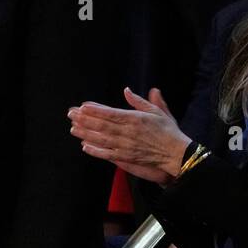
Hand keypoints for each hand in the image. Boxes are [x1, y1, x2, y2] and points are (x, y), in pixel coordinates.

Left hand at [68, 87, 190, 183]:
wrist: (177, 153)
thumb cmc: (168, 131)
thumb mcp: (157, 111)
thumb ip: (139, 101)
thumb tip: (126, 90)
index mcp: (135, 119)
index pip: (110, 113)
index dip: (95, 110)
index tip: (83, 106)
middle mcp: (128, 132)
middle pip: (102, 125)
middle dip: (85, 119)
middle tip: (71, 114)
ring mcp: (126, 146)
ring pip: (101, 139)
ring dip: (85, 133)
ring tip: (73, 128)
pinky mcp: (127, 157)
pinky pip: (107, 154)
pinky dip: (95, 150)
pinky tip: (85, 146)